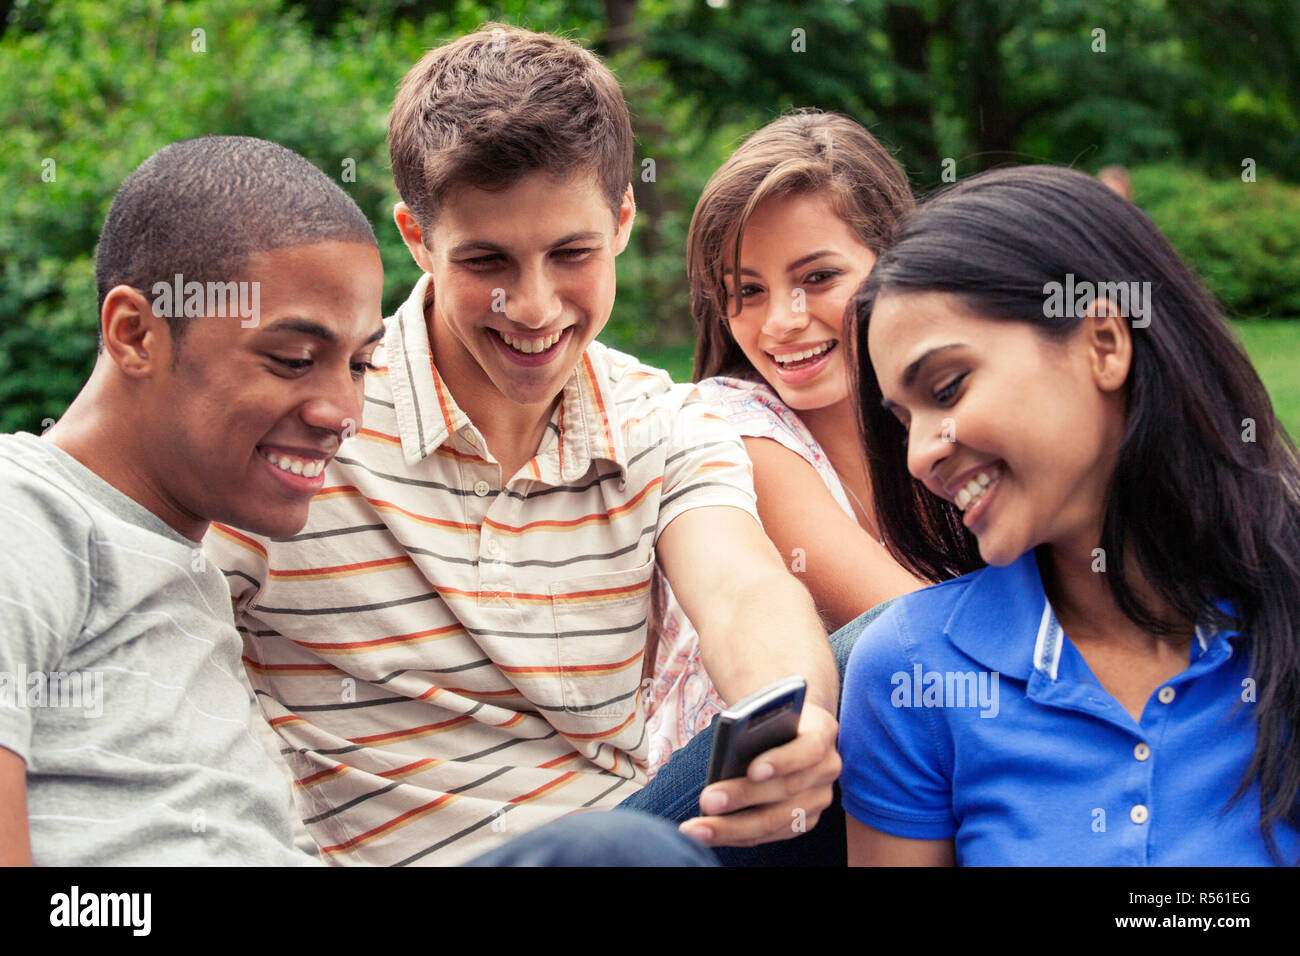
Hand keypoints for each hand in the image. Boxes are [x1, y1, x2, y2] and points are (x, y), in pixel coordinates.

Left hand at [678, 702, 840, 847]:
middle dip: (743, 797)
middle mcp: (827, 768)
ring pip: (775, 821)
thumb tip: (725, 758)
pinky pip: (768, 835)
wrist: (789, 730)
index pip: (808, 749)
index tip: (752, 770)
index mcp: (822, 731)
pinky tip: (708, 834)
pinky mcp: (805, 821)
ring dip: (731, 827)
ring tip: (696, 828)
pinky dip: (736, 836)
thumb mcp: (765, 714)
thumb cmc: (769, 719)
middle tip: (707, 801)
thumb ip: (753, 730)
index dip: (782, 761)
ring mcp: (819, 798)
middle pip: (786, 790)